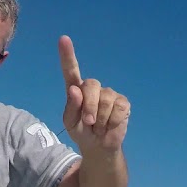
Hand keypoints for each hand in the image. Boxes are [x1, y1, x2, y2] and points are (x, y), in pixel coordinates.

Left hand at [60, 35, 129, 153]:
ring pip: (105, 100)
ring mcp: (109, 93)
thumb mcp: (70, 123)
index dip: (68, 55)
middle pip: (91, 85)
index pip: (71, 70)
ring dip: (100, 119)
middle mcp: (93, 88)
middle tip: (88, 123)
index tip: (63, 39)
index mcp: (76, 89)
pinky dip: (112, 122)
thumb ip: (71, 107)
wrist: (99, 147)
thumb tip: (75, 89)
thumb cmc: (81, 132)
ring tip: (98, 127)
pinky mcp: (123, 102)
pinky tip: (110, 125)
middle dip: (88, 107)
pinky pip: (119, 108)